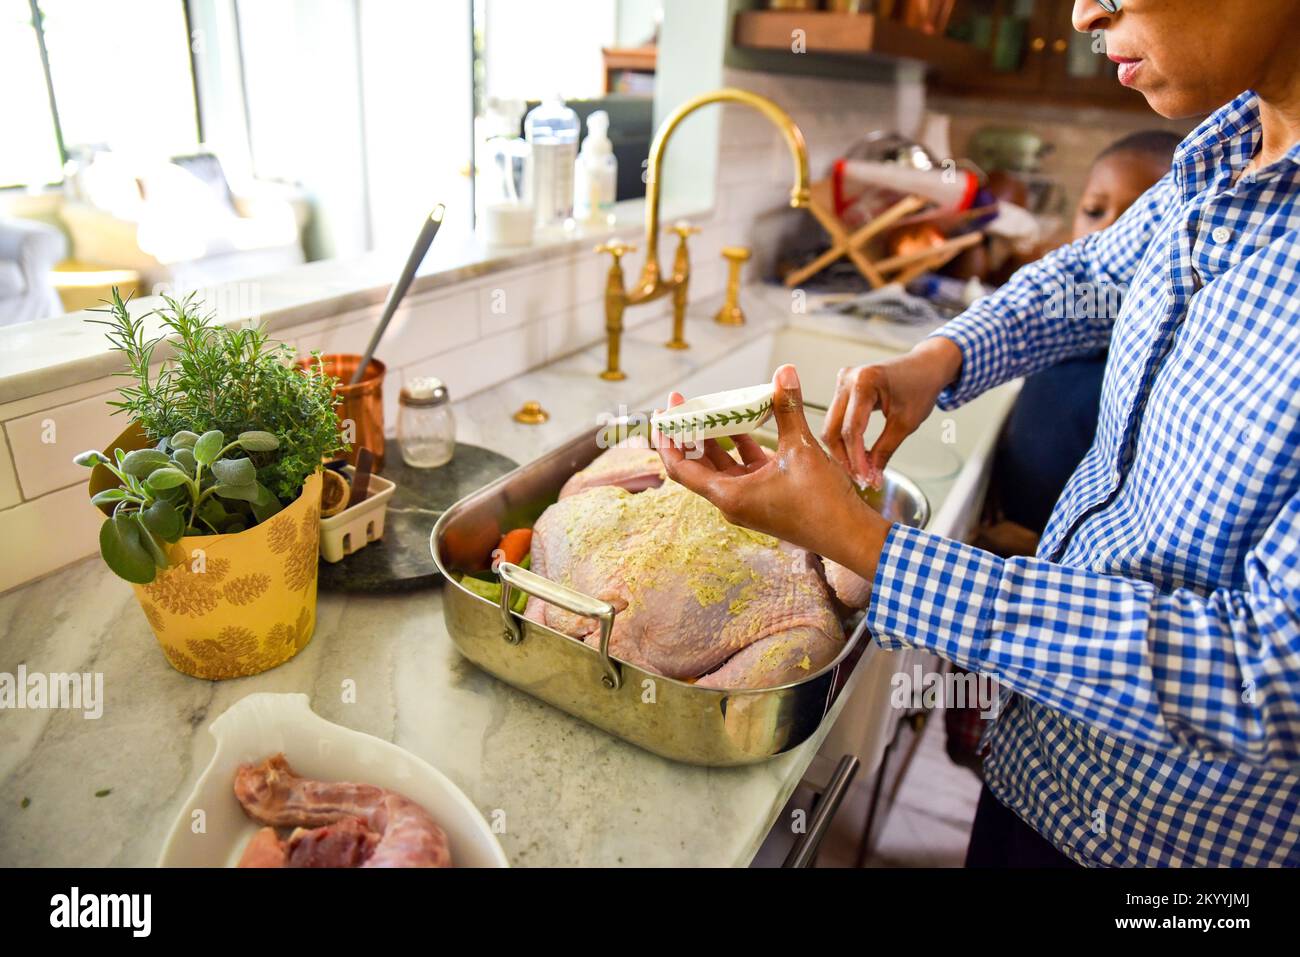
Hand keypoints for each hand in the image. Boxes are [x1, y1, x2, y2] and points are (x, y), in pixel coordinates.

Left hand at [652, 365, 890, 580]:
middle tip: (684, 403)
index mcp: (729, 496)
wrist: (850, 535)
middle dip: (688, 434)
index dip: (668, 440)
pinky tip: (744, 421)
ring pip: (720, 466)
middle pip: (696, 465)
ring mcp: (748, 500)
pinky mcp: (766, 497)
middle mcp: (732, 501)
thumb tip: (784, 371)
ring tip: (710, 407)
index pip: (680, 467)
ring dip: (713, 438)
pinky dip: (739, 446)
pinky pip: (742, 468)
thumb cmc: (823, 501)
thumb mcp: (802, 449)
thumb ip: (788, 408)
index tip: (664, 414)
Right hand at [822, 336, 962, 487]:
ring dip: (843, 450)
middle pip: (833, 428)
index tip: (865, 479)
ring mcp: (842, 381)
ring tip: (860, 468)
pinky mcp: (842, 388)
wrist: (925, 366)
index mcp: (864, 382)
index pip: (852, 429)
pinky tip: (857, 453)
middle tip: (860, 478)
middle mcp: (847, 379)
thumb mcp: (906, 423)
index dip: (856, 458)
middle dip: (844, 457)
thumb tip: (871, 477)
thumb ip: (885, 450)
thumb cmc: (920, 388)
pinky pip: (836, 419)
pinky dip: (845, 438)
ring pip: (831, 426)